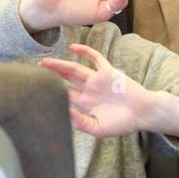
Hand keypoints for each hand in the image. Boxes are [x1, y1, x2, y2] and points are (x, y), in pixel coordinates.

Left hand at [41, 43, 178, 140]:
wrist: (143, 113)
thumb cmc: (124, 123)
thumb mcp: (99, 129)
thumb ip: (81, 123)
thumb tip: (64, 115)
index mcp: (86, 104)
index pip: (65, 96)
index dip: (52, 92)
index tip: (37, 89)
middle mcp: (89, 90)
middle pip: (66, 80)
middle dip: (51, 75)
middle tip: (35, 71)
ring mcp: (98, 80)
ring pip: (75, 69)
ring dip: (60, 65)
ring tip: (45, 62)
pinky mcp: (108, 72)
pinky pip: (95, 58)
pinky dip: (85, 52)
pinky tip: (73, 47)